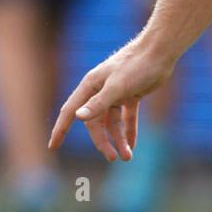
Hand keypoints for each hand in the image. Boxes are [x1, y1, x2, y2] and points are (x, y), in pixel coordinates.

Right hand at [48, 37, 176, 161]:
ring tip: (127, 157)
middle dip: (102, 141)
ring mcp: (116, 93)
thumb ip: (98, 103)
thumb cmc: (137, 65)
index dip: (60, 130)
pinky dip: (129, 131)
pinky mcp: (131, 95)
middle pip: (95, 123)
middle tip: (112, 158)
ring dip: (118, 139)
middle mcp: (100, 91)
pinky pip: (127, 117)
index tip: (52, 147)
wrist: (160, 52)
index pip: (70, 112)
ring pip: (112, 123)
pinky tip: (133, 145)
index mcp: (90, 86)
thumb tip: (78, 116)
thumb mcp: (117, 86)